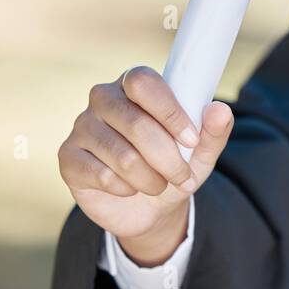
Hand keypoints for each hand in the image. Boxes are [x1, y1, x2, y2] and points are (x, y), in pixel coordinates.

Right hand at [58, 66, 233, 264]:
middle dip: (168, 158)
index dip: (169, 111)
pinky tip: (130, 189)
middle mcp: (103, 98)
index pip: (143, 82)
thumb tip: (220, 110)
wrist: (147, 207)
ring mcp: (82, 126)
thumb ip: (213, 132)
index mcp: (135, 84)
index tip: (192, 140)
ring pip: (122, 155)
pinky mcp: (68, 157)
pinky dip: (127, 189)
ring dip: (151, 179)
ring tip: (160, 185)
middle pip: (135, 123)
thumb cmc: (173, 167)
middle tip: (183, 177)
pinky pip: (103, 175)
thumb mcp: (200, 154)